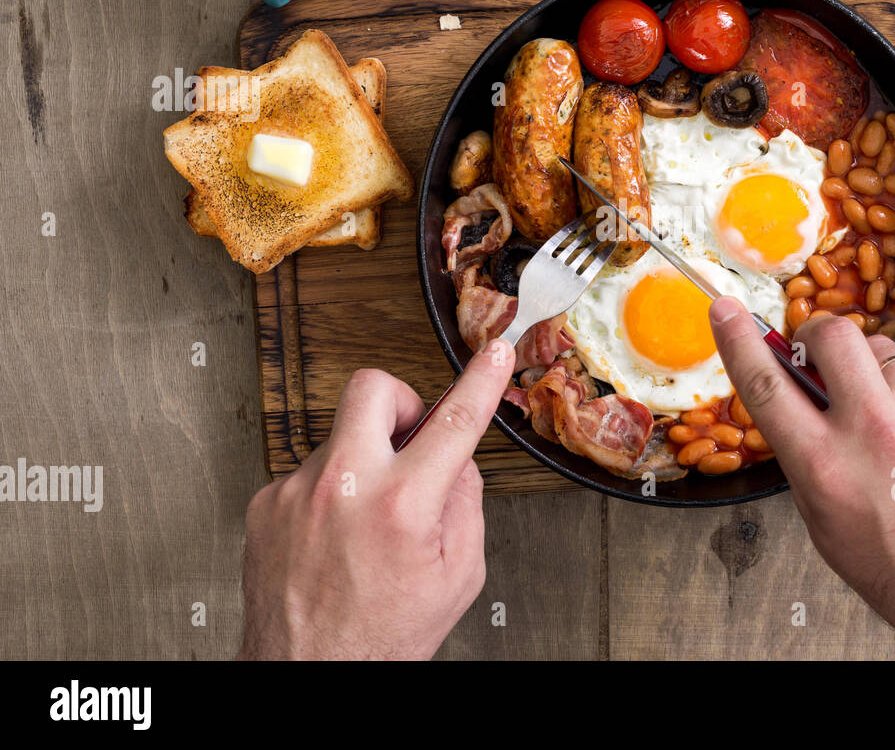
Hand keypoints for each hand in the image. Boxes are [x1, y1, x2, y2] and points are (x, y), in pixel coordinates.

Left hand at [238, 339, 514, 659]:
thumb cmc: (381, 638)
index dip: (481, 380)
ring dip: (364, 462)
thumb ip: (465, 505)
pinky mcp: (266, 504)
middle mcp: (343, 488)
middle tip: (411, 437)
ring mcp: (296, 492)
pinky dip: (331, 493)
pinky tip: (337, 535)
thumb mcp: (458, 576)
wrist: (308, 675)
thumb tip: (455, 461)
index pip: (453, 421)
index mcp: (401, 506)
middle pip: (372, 388)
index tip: (493, 352)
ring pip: (341, 436)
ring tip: (368, 522)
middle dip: (401, 401)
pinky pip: (310, 473)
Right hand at [709, 297, 894, 659]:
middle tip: (820, 352)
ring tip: (886, 417)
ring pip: (886, 352)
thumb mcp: (819, 514)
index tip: (726, 311)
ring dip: (873, 373)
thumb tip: (791, 389)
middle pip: (835, 336)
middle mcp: (877, 433)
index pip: (767, 385)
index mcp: (826, 465)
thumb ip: (801, 449)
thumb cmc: (890, 560)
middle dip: (819, 335)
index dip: (738, 341)